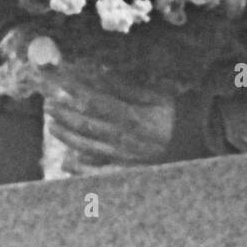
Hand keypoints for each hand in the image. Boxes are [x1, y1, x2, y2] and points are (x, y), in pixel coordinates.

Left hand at [42, 70, 176, 169]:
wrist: (199, 143)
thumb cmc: (177, 115)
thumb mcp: (154, 95)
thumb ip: (124, 87)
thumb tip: (96, 73)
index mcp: (132, 118)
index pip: (95, 102)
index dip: (74, 92)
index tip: (58, 83)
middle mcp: (125, 140)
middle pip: (87, 125)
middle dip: (64, 114)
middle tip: (47, 104)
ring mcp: (125, 158)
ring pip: (89, 147)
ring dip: (67, 136)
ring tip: (52, 126)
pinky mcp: (128, 171)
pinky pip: (102, 173)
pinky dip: (83, 170)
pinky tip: (68, 164)